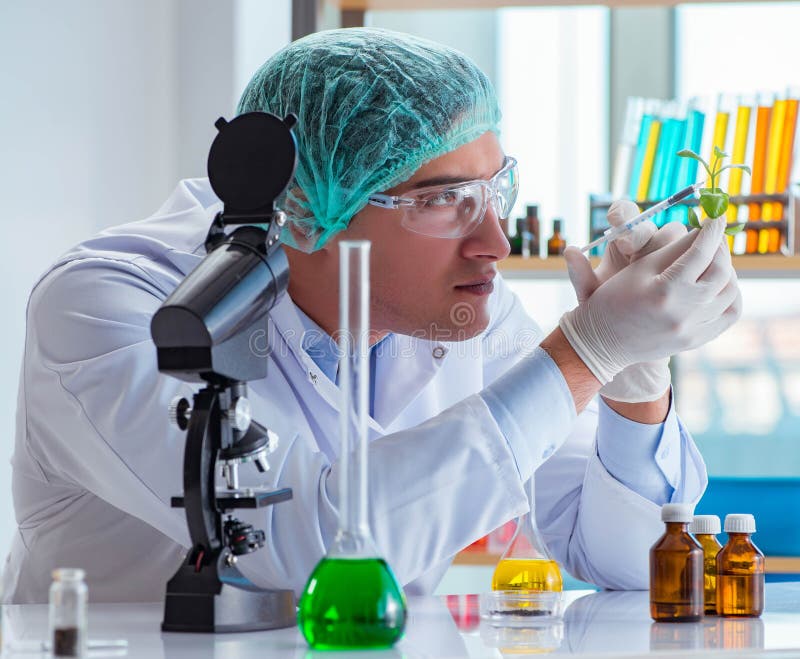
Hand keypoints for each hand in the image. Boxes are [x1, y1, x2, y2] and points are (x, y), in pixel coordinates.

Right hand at [558, 216, 741, 384]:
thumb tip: (702, 232)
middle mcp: (682, 313)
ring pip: (730, 292)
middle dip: (720, 248)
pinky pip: (729, 314)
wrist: (601, 342)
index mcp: (664, 291)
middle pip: (720, 271)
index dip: (712, 231)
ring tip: (714, 260)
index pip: (700, 253)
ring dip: (727, 271)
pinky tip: (719, 284)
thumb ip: (672, 249)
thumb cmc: (614, 299)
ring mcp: (691, 331)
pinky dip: (731, 295)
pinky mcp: (696, 341)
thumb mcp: (638, 268)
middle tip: (714, 237)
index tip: (716, 217)